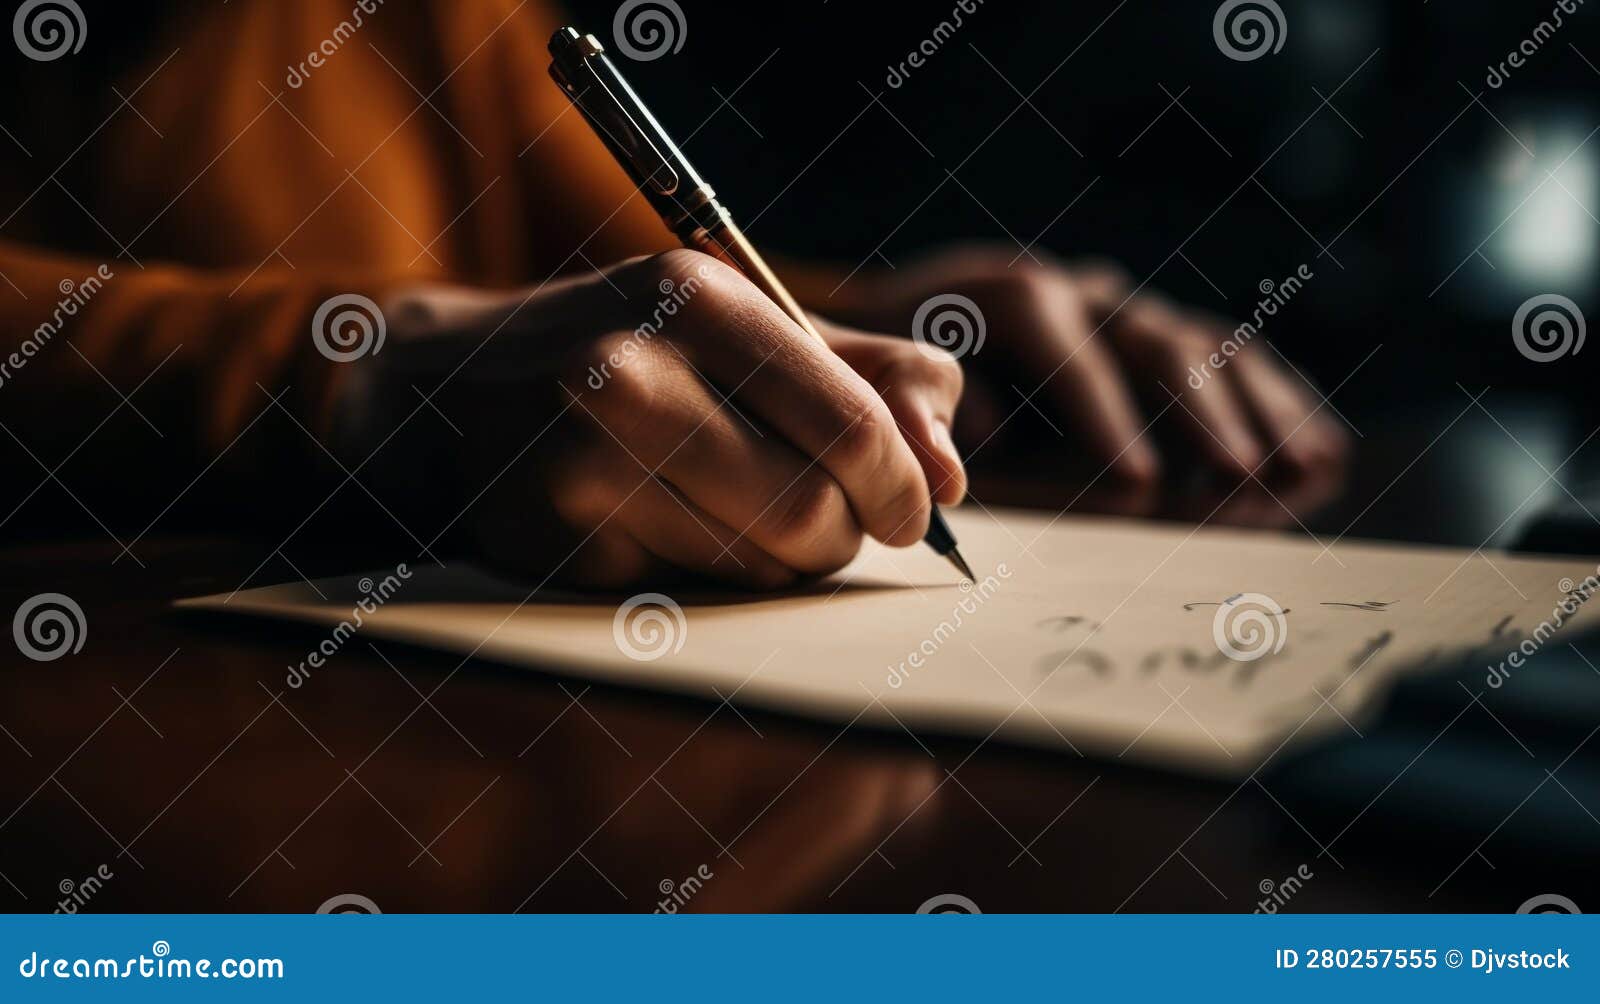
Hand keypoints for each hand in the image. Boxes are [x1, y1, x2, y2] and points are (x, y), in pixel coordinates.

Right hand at [365, 250, 964, 588]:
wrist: (452, 397)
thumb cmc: (636, 355)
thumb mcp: (751, 328)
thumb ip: (879, 379)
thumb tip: (953, 478)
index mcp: (695, 296)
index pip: (852, 424)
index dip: (903, 486)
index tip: (911, 509)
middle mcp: (626, 372)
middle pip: (812, 515)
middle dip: (842, 533)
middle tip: (825, 515)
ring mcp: (579, 466)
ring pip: (761, 571)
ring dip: (780, 562)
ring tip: (732, 507)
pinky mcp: (553, 548)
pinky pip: (696, 601)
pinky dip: (709, 581)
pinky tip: (662, 529)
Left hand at [822, 245, 1347, 495]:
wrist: (910, 320)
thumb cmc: (901, 367)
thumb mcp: (895, 379)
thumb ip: (927, 411)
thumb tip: (980, 439)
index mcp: (1011, 297)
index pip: (1064, 345)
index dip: (1101, 412)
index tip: (1136, 482)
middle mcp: (1083, 295)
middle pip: (1153, 342)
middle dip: (1198, 415)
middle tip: (1237, 478)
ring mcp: (1131, 314)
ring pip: (1210, 348)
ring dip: (1259, 411)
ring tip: (1303, 469)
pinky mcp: (1160, 337)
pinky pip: (1233, 363)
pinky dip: (1277, 407)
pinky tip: (1319, 454)